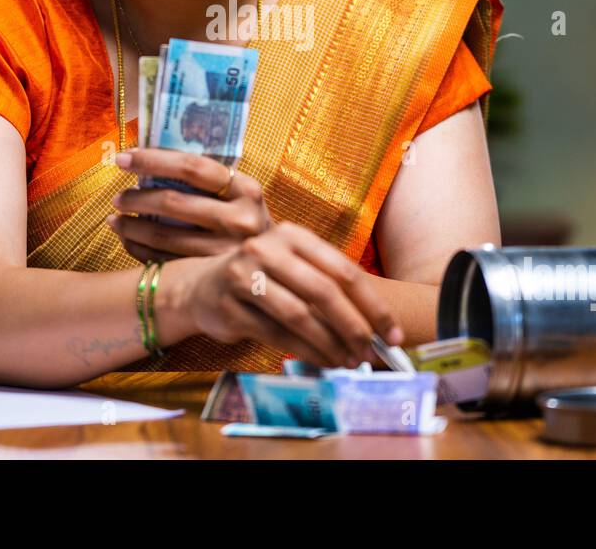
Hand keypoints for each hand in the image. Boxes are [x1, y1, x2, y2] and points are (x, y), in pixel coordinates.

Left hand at [108, 148, 269, 261]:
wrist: (275, 268)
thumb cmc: (246, 222)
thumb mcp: (241, 196)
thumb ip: (208, 179)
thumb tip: (151, 157)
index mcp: (246, 190)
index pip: (192, 167)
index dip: (153, 160)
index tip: (123, 158)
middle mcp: (240, 220)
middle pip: (172, 203)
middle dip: (136, 198)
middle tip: (117, 196)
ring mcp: (225, 252)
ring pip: (163, 235)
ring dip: (130, 226)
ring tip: (114, 219)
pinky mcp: (210, 277)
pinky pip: (163, 261)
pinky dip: (138, 249)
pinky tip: (127, 241)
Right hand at [175, 221, 403, 368]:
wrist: (203, 287)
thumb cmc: (262, 278)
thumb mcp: (294, 268)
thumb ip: (329, 286)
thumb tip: (378, 326)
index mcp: (293, 235)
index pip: (343, 269)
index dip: (372, 304)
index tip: (392, 333)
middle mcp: (267, 248)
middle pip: (323, 292)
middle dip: (354, 327)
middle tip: (371, 352)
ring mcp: (244, 275)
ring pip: (299, 316)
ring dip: (330, 344)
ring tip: (350, 361)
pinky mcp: (229, 305)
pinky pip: (277, 334)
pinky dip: (306, 351)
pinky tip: (324, 361)